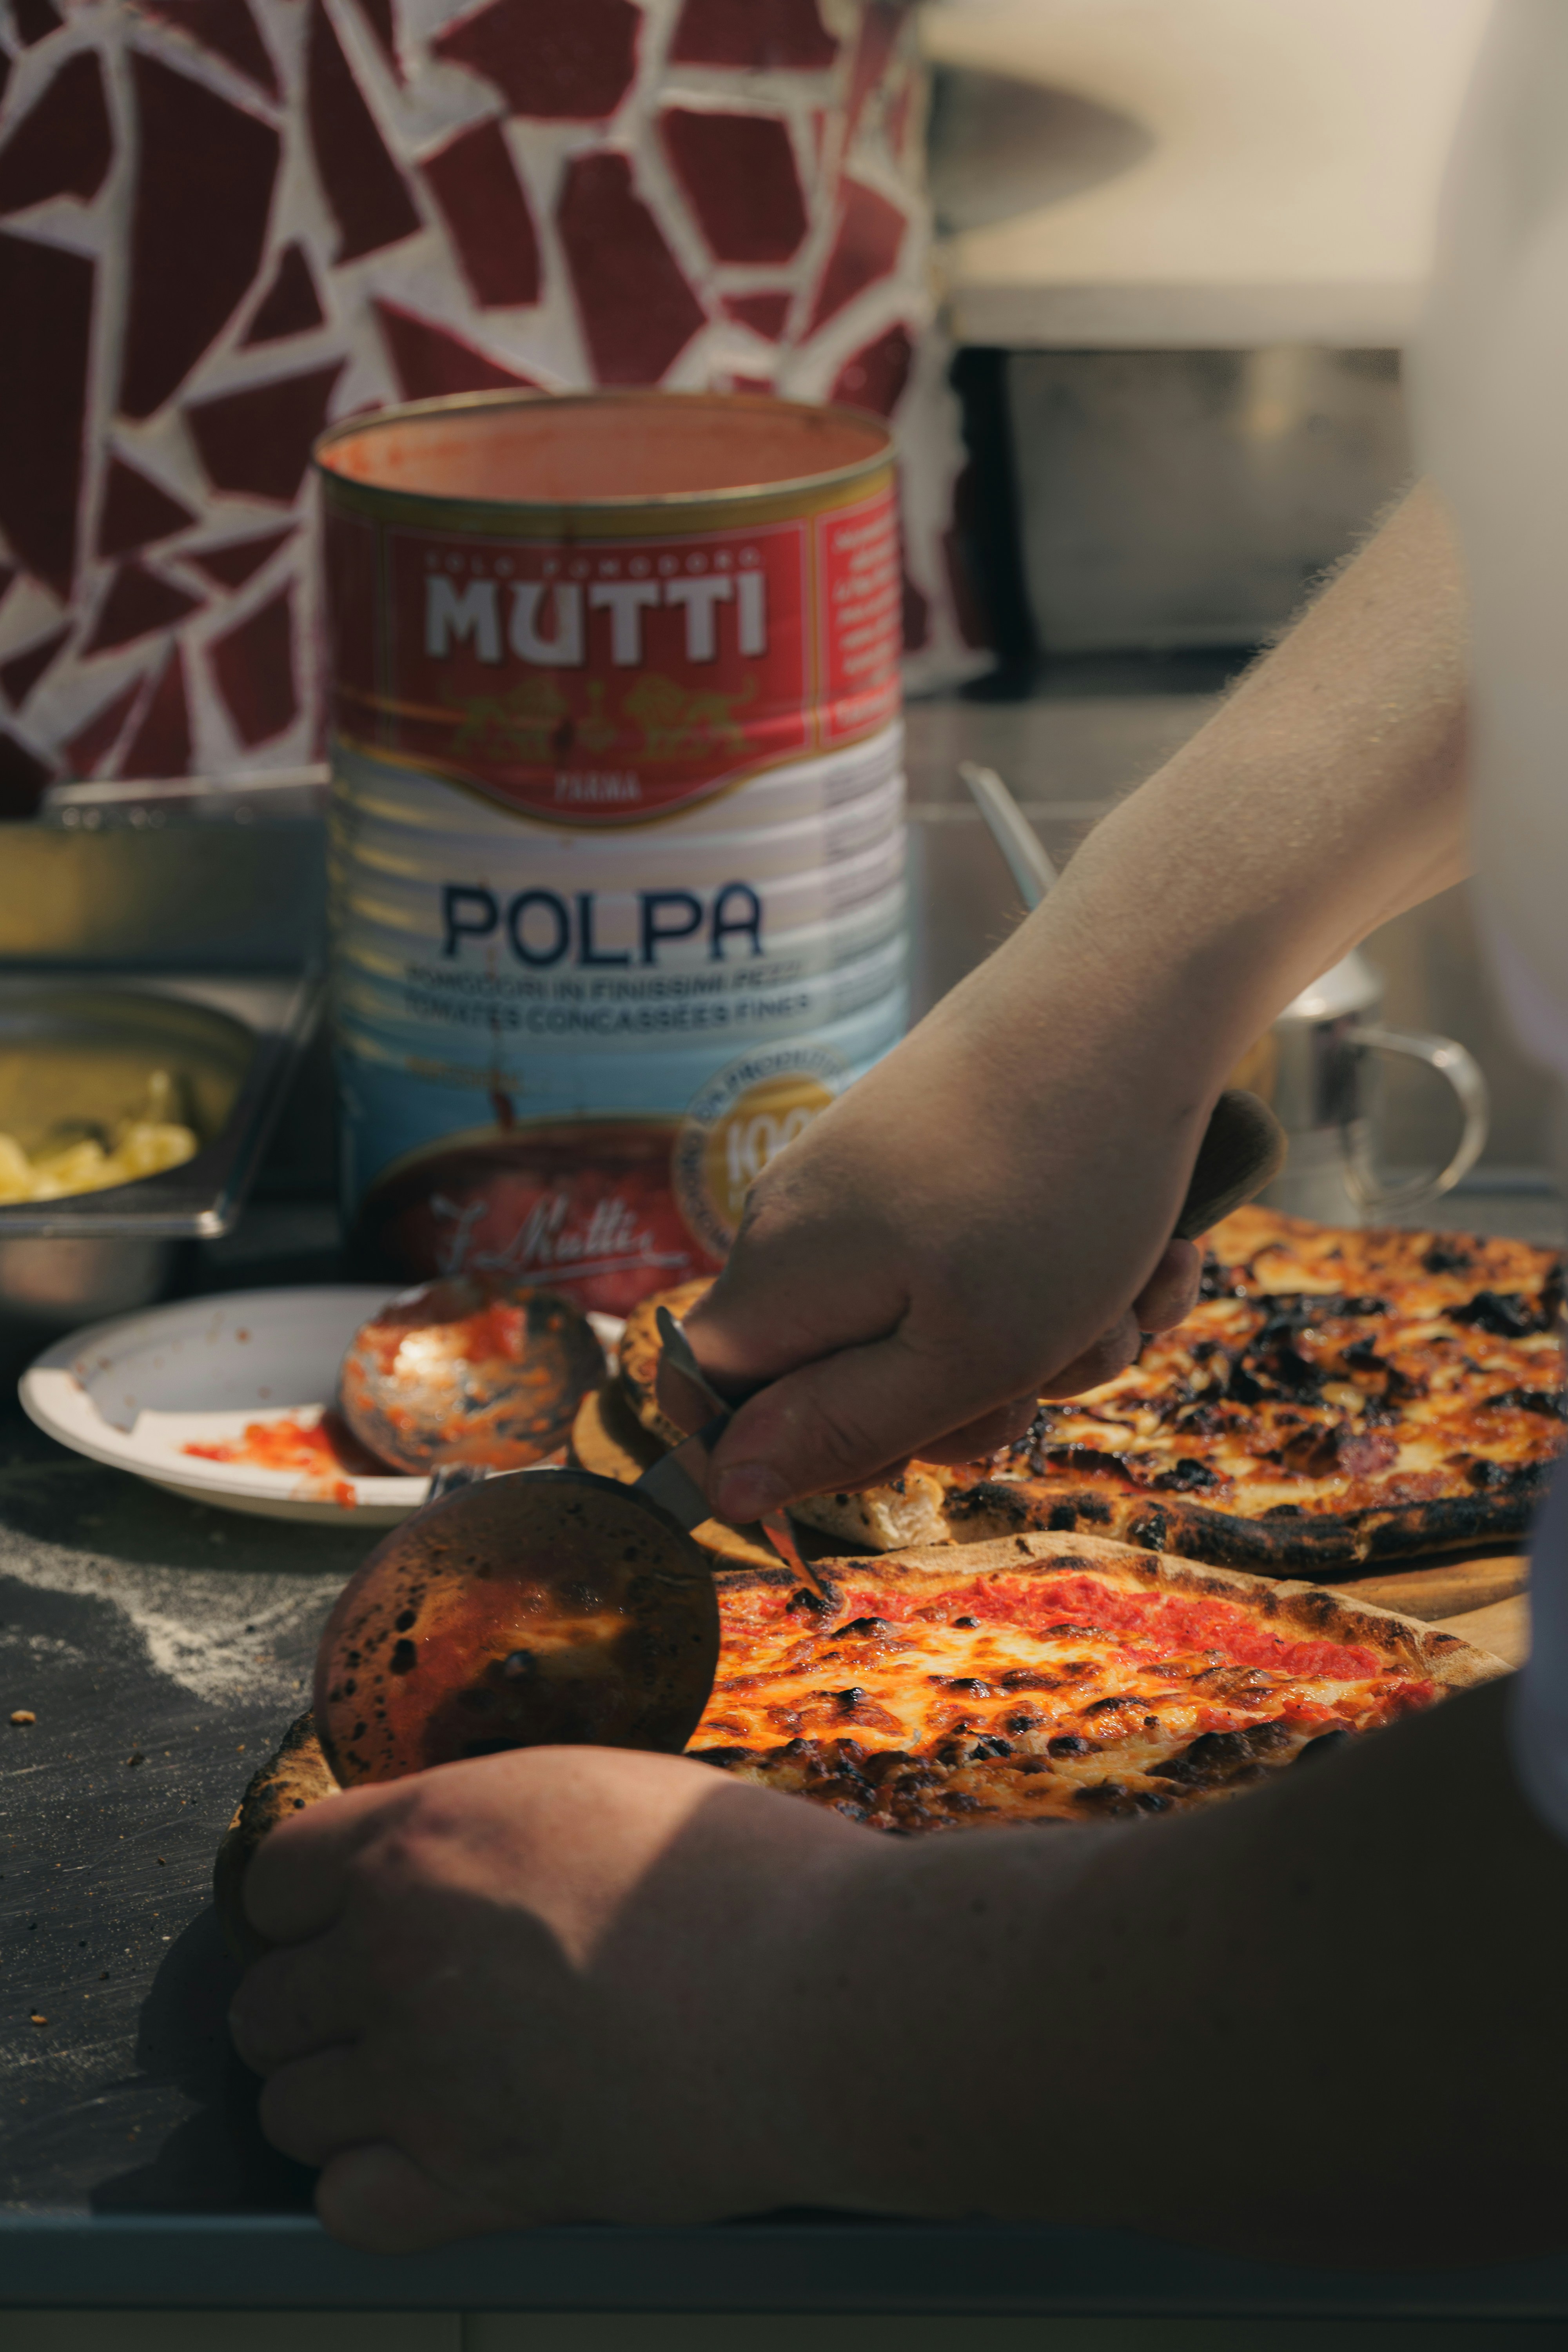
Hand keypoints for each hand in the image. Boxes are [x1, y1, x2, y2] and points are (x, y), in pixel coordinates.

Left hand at [228, 1745, 869, 2249]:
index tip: (352, 1919)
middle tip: (394, 2012)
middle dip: (317, 2007)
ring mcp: (427, 2070)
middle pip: (268, 2000)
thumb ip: (494, 1826)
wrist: (821, 1990)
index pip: (276, 1874)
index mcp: (426, 1835)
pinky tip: (432, 2161)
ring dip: (340, 2101)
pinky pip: (345, 2203)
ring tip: (419, 2089)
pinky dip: (371, 2190)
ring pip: (291, 2106)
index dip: (310, 1902)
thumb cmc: (744, 1875)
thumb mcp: (598, 1789)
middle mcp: (398, 1948)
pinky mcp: (475, 2178)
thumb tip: (458, 1856)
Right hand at [668, 928, 1210, 1521]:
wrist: (1133, 993)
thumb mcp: (963, 1353)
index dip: (784, 1463)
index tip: (900, 1462)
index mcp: (783, 1281)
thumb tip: (732, 1493)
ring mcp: (887, 1185)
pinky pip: (1009, 1265)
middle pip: (858, 1386)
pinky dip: (1090, 1276)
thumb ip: (841, 1432)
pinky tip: (1156, 1243)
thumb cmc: (1054, 1184)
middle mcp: (815, 1227)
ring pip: (960, 1330)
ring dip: (1063, 1340)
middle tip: (1050, 1364)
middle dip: (977, 1403)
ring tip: (1129, 1284)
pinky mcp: (955, 1156)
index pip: (708, 1405)